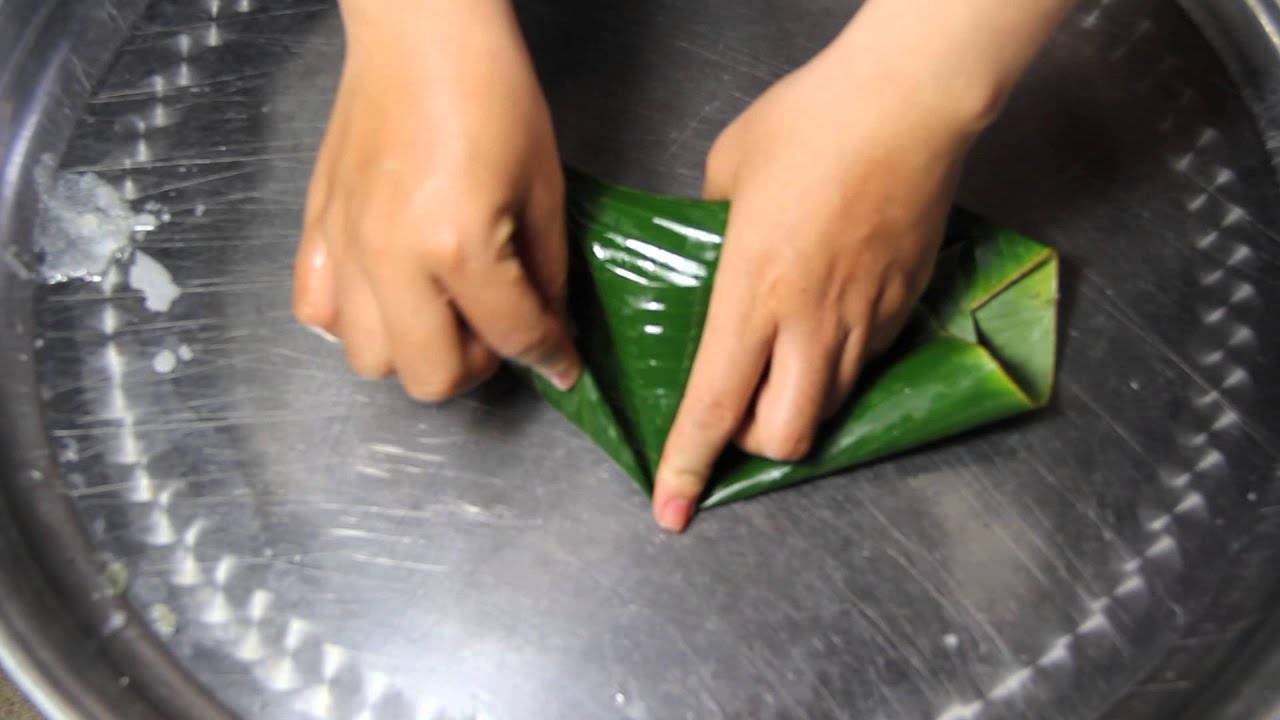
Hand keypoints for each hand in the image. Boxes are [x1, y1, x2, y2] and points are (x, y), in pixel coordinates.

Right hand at [293, 0, 579, 400]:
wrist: (421, 33)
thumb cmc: (492, 93)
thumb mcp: (544, 187)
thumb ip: (547, 272)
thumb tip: (550, 329)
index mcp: (459, 245)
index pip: (512, 336)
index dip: (551, 357)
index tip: (562, 364)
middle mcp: (392, 260)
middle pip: (431, 376)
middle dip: (479, 366)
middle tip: (499, 330)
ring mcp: (346, 248)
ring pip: (369, 360)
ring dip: (416, 351)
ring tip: (443, 313)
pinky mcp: (315, 229)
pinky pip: (316, 313)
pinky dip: (354, 321)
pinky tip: (388, 295)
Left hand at [651, 30, 993, 531]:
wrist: (906, 105)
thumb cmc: (810, 124)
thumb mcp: (727, 173)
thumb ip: (715, 232)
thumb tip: (720, 255)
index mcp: (753, 294)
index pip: (714, 405)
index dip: (688, 466)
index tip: (672, 510)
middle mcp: (809, 325)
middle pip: (785, 437)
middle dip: (753, 446)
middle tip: (738, 414)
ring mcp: (865, 320)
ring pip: (832, 408)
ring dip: (799, 409)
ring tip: (784, 367)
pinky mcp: (904, 306)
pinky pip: (867, 362)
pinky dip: (840, 366)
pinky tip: (830, 322)